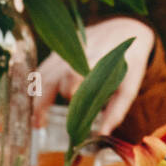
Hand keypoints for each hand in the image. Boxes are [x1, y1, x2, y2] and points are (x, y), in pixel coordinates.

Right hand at [33, 17, 154, 132]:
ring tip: (36, 119)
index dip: (69, 101)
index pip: (72, 80)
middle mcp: (75, 54)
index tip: (70, 122)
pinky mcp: (60, 50)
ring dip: (37, 96)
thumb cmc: (128, 62)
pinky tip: (38, 101)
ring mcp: (65, 50)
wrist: (125, 30)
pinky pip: (44, 68)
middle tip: (39, 125)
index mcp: (94, 63)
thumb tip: (102, 135)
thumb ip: (116, 111)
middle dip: (42, 103)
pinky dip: (38, 85)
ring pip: (43, 74)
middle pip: (51, 79)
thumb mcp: (128, 87)